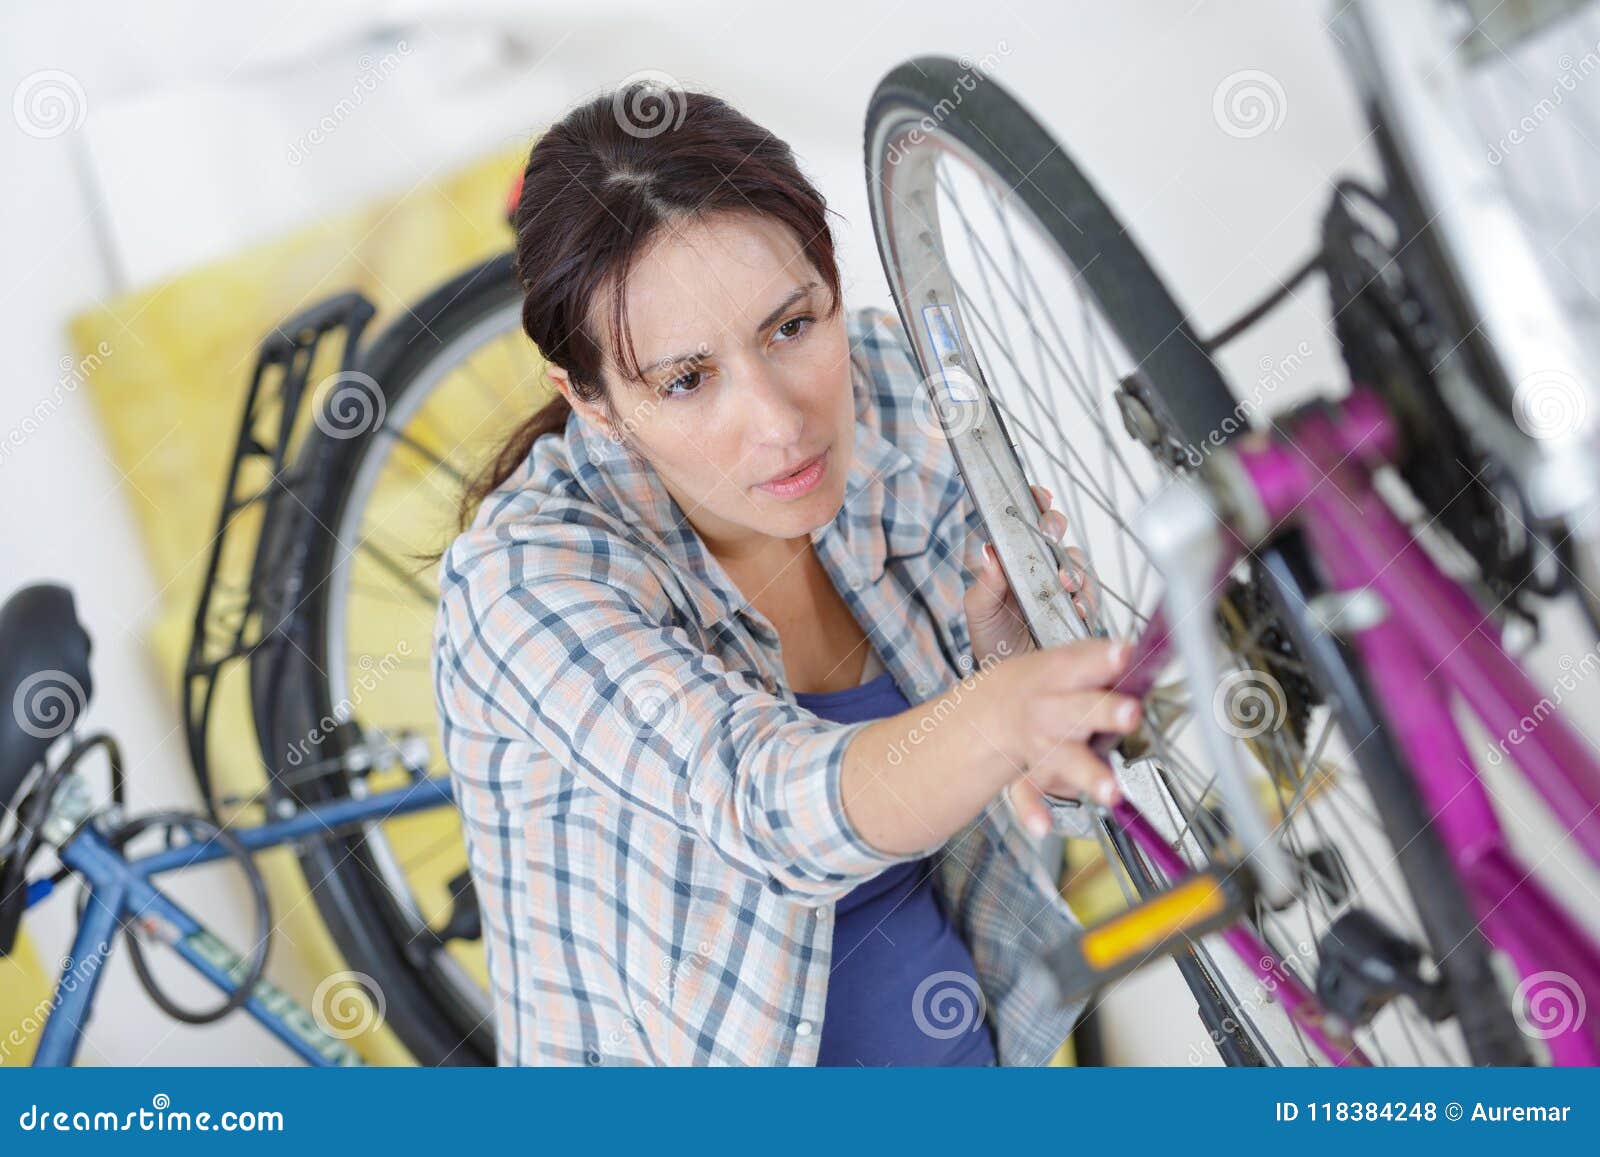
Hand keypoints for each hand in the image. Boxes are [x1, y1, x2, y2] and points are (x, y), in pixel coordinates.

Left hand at [963, 483, 1097, 668]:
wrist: (1013, 680)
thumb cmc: (992, 639)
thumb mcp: (979, 612)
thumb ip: (984, 585)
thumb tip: (988, 552)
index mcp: (1012, 559)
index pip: (1024, 521)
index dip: (1034, 502)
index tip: (1039, 496)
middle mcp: (1039, 567)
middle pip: (1055, 532)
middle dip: (1055, 527)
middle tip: (1050, 535)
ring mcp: (1062, 586)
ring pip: (1076, 562)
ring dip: (1072, 568)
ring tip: (1064, 583)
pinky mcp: (1080, 608)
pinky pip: (1090, 595)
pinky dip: (1086, 599)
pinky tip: (1076, 608)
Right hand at [984, 638, 1140, 837]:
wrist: (996, 708)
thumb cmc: (1046, 684)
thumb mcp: (1067, 661)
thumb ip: (1102, 660)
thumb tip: (1147, 653)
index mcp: (1058, 675)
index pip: (1082, 663)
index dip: (1103, 659)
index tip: (1124, 653)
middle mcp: (1048, 709)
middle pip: (1078, 710)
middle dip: (1104, 712)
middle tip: (1132, 713)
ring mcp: (1040, 744)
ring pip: (1065, 759)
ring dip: (1089, 775)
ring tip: (1112, 791)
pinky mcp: (1032, 774)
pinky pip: (1026, 795)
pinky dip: (1032, 811)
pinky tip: (1043, 827)